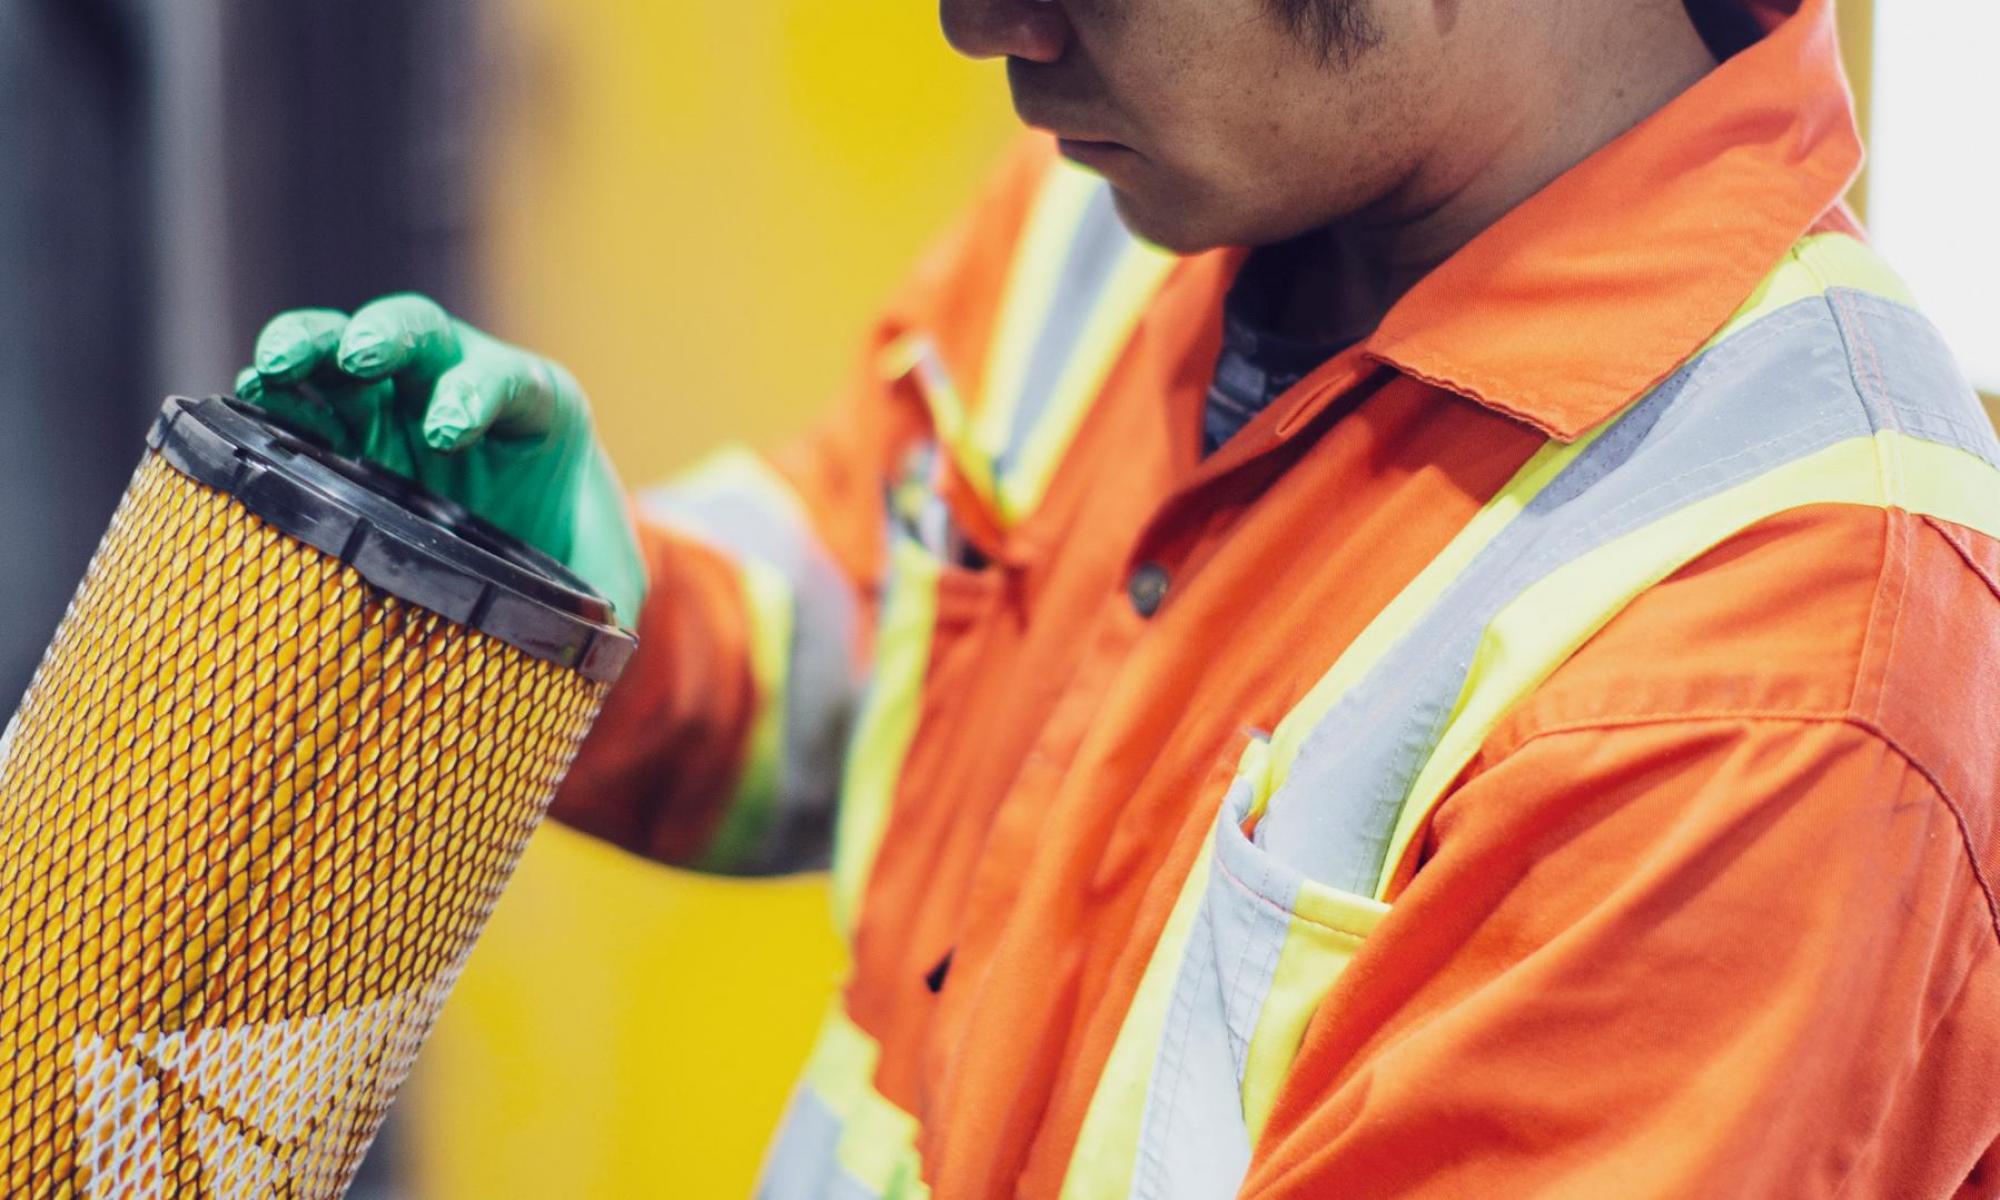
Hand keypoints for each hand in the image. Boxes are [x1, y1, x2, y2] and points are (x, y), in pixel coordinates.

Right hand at [236, 294, 645, 628]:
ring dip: (307, 348)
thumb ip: (604, 597)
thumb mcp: (605, 575)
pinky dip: (272, 400)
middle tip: (356, 357)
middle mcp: (460, 384)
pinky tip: (241, 407)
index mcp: (537, 407)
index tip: (448, 430)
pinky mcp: (342, 432)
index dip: (475, 393)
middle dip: (387, 338)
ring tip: (270, 369)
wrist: (526, 547)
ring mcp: (396, 403)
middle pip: (421, 335)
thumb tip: (594, 646)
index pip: (508, 382)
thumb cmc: (573, 549)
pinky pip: (302, 401)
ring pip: (345, 351)